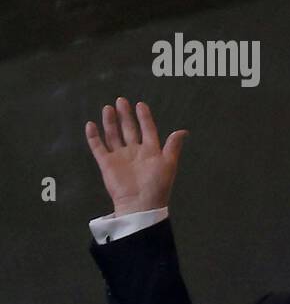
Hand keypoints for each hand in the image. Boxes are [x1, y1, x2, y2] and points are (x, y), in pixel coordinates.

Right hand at [85, 98, 186, 214]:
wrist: (140, 203)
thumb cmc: (157, 185)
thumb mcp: (169, 163)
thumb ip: (173, 146)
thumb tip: (183, 130)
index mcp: (150, 151)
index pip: (147, 129)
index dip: (144, 117)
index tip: (140, 104)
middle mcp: (134, 151)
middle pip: (129, 129)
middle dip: (125, 115)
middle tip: (121, 100)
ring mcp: (120, 156)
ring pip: (113, 135)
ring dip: (110, 122)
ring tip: (108, 108)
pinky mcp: (106, 163)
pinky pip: (98, 147)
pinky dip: (94, 136)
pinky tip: (91, 124)